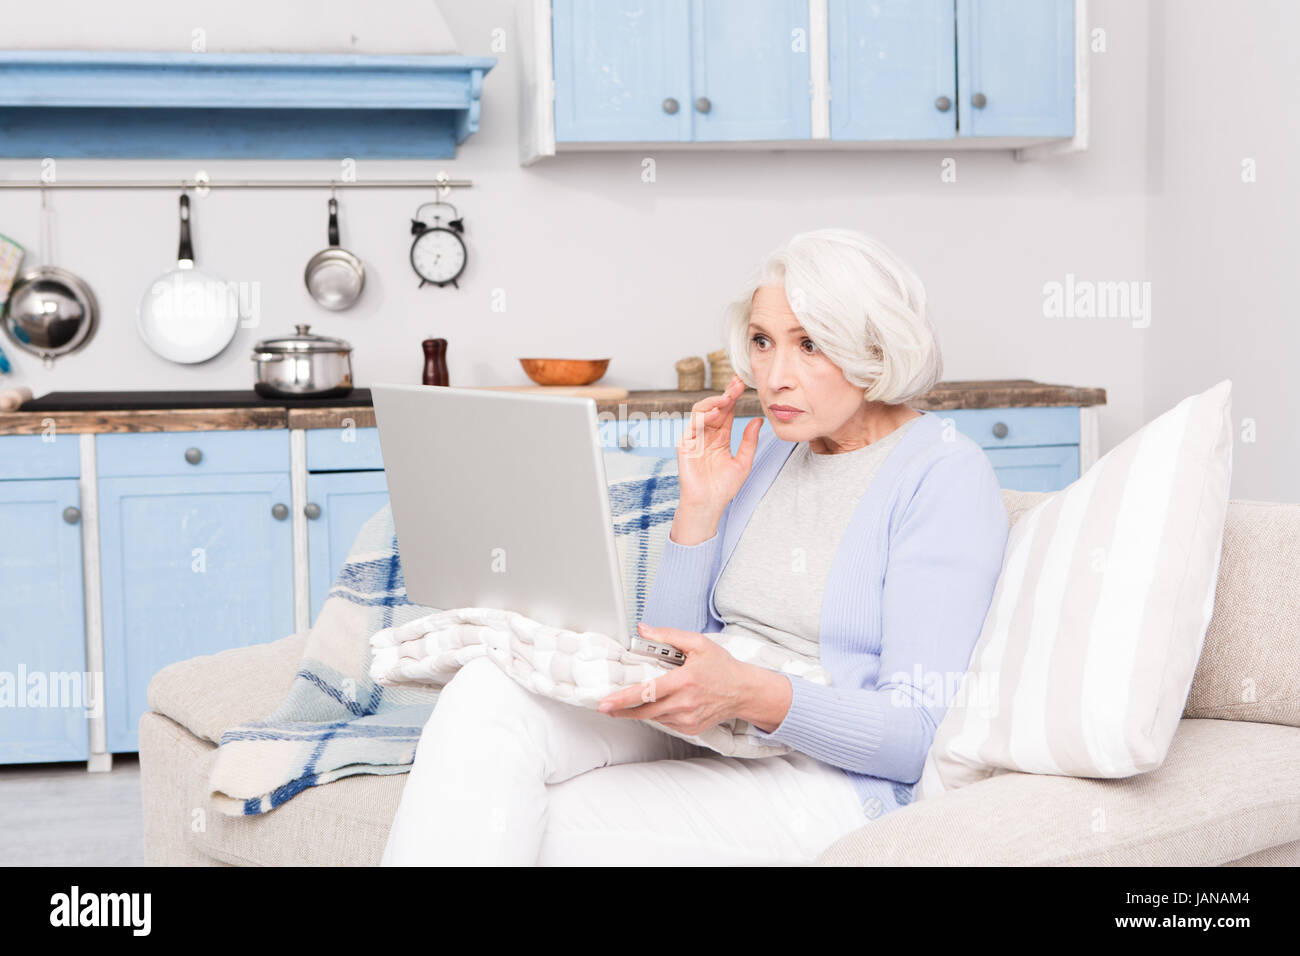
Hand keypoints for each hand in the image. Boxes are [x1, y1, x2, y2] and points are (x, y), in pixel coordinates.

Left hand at [596, 623, 751, 735]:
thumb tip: (644, 630)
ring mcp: (688, 720)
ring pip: (654, 717)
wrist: (744, 691)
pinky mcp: (691, 729)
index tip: (606, 702)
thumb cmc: (722, 667)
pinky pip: (666, 723)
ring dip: (641, 710)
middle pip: (644, 711)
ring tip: (634, 700)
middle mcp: (685, 704)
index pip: (647, 692)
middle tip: (606, 706)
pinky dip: (659, 713)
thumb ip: (668, 636)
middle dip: (622, 710)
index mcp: (684, 681)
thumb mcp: (698, 643)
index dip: (623, 699)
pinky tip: (662, 703)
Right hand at [676, 372, 762, 527]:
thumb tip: (758, 420)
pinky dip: (704, 417)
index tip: (743, 384)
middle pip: (714, 407)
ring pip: (700, 411)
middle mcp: (706, 434)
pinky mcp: (685, 445)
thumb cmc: (723, 487)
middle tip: (737, 383)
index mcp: (720, 437)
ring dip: (714, 402)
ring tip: (727, 397)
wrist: (709, 504)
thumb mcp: (743, 461)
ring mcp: (694, 438)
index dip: (733, 397)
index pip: (726, 411)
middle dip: (725, 393)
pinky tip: (716, 413)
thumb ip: (749, 441)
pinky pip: (692, 425)